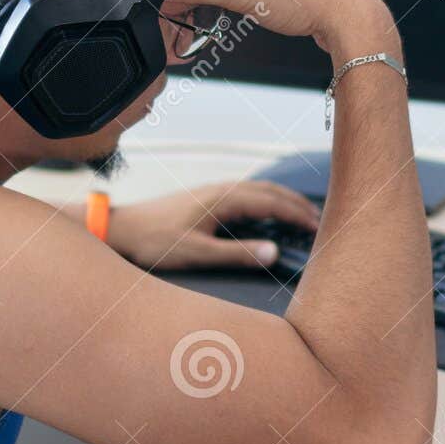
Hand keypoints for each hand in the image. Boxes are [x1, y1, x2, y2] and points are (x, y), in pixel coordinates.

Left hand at [108, 180, 319, 271]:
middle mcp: (222, 189)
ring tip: (303, 214)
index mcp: (224, 200)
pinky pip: (248, 193)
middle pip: (271, 191)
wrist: (123, 228)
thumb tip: (275, 253)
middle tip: (321, 221)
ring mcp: (214, 191)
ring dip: (284, 200)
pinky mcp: (207, 197)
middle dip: (298, 205)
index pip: (273, 203)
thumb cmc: (156, 242)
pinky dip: (268, 200)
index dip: (298, 215)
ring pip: (260, 189)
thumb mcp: (198, 253)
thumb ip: (237, 253)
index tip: (319, 228)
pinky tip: (268, 211)